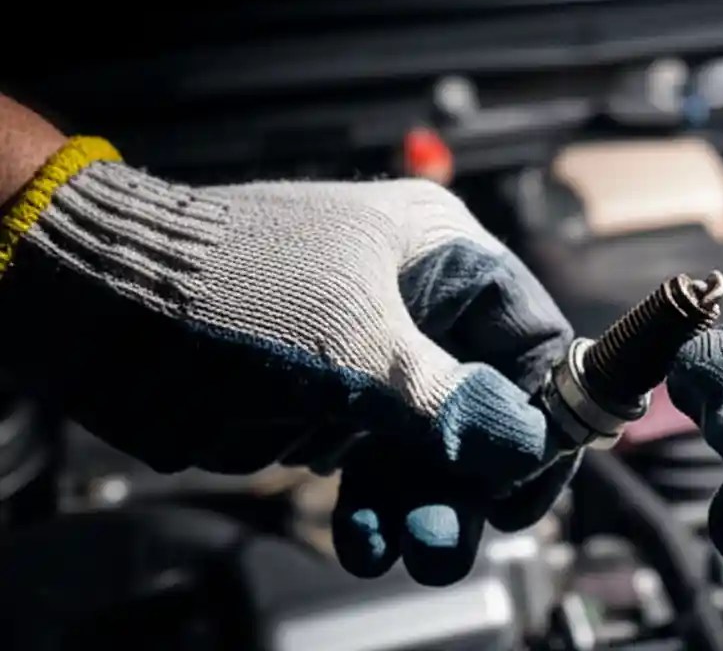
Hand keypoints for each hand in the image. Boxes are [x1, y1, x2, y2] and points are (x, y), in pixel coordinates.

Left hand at [0, 138, 575, 584]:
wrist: (97, 309)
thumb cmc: (229, 288)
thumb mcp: (356, 347)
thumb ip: (453, 402)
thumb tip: (528, 439)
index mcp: (441, 253)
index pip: (532, 336)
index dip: (546, 411)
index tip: (540, 477)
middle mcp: (417, 302)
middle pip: (488, 401)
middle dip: (478, 475)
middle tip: (469, 532)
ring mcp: (372, 354)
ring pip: (433, 444)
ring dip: (428, 503)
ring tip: (420, 549)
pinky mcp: (330, 401)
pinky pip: (376, 464)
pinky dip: (374, 506)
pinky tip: (364, 541)